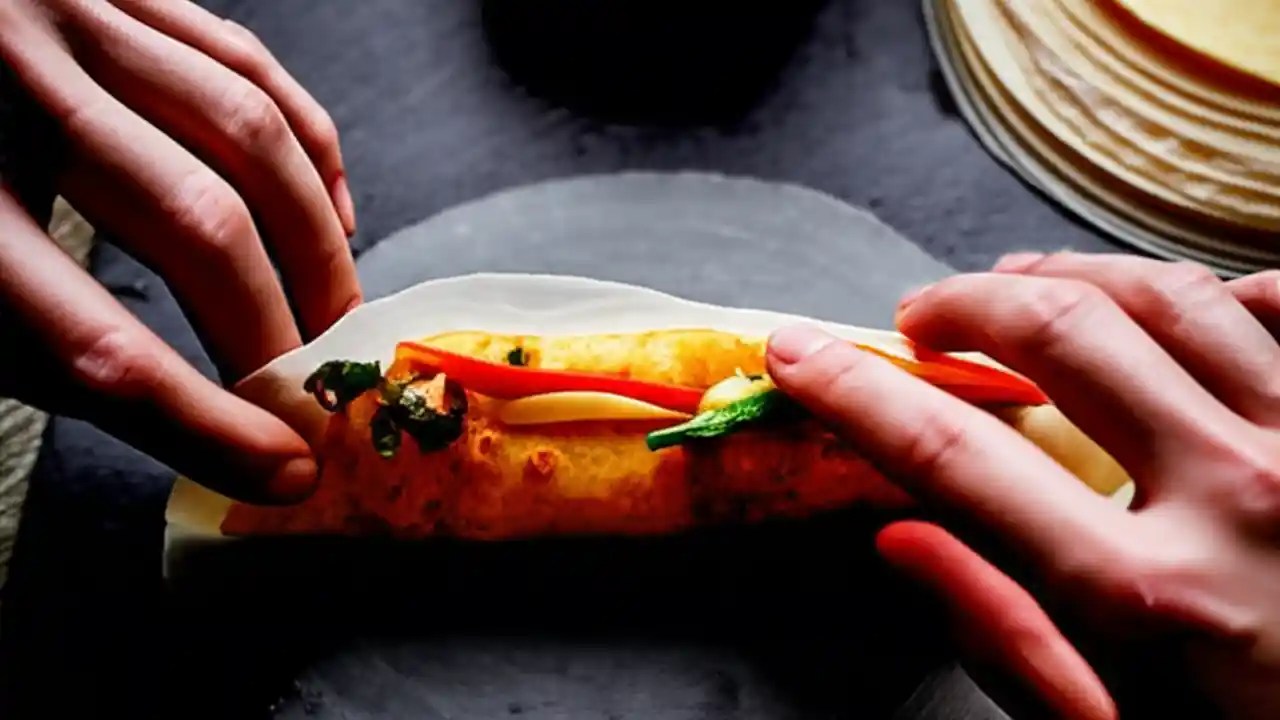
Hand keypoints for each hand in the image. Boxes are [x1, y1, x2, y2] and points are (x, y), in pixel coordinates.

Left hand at [0, 0, 359, 502]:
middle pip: (200, 231)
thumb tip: (216, 429)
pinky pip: (248, 62)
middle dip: (276, 334)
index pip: (96, 345)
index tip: (279, 467)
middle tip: (310, 397)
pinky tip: (334, 218)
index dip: (204, 422)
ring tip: (335, 317)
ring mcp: (72, 14)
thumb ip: (47, 348)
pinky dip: (312, 148)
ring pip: (250, 136)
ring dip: (315, 247)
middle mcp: (12, 88)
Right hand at [766, 254, 1279, 718]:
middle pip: (1060, 332)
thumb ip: (1006, 640)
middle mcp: (1234, 497)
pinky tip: (1176, 301)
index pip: (954, 454)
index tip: (799, 351)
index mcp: (1148, 595)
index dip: (856, 390)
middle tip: (922, 317)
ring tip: (1019, 284)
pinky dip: (1221, 288)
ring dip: (1071, 275)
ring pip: (1169, 296)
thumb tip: (902, 541)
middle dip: (962, 303)